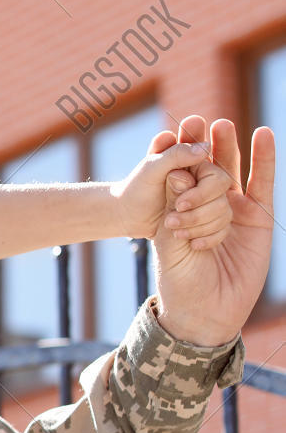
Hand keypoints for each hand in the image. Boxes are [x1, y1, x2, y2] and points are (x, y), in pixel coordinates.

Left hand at [114, 114, 232, 246]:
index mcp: (199, 165)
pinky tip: (191, 243)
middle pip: (222, 200)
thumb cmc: (136, 187)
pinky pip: (221, 231)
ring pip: (223, 216)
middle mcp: (209, 183)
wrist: (127, 214)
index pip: (218, 179)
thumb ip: (175, 154)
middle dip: (197, 214)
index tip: (179, 204)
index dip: (201, 194)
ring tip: (173, 231)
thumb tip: (204, 147)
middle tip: (170, 221)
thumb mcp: (151, 168)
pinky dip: (207, 239)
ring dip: (198, 227)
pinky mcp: (208, 220)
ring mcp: (210, 202)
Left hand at [153, 121, 274, 346]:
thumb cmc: (181, 281)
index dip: (177, 159)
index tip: (169, 139)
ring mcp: (234, 210)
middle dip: (202, 147)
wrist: (206, 309)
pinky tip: (263, 134)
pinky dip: (264, 159)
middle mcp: (206, 207)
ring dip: (227, 147)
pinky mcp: (258, 217)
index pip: (180, 177)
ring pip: (232, 172)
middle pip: (207, 169)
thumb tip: (179, 173)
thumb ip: (176, 208)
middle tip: (196, 123)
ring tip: (221, 125)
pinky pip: (263, 183)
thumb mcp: (171, 243)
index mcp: (180, 211)